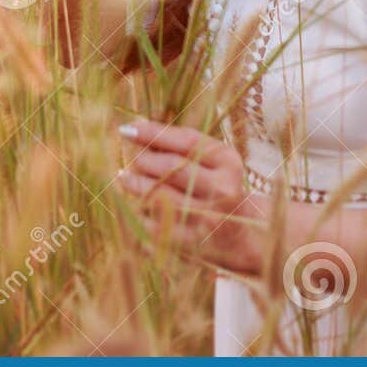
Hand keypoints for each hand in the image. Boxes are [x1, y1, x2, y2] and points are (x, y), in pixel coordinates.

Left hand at [112, 118, 265, 277]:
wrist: (241, 236)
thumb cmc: (218, 187)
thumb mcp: (212, 160)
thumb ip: (181, 143)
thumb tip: (136, 124)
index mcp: (228, 162)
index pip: (186, 142)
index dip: (153, 133)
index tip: (127, 129)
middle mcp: (221, 189)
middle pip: (170, 168)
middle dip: (143, 160)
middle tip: (132, 158)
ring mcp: (207, 217)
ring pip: (159, 196)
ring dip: (136, 184)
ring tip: (125, 177)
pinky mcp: (192, 242)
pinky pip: (154, 224)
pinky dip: (139, 211)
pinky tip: (136, 204)